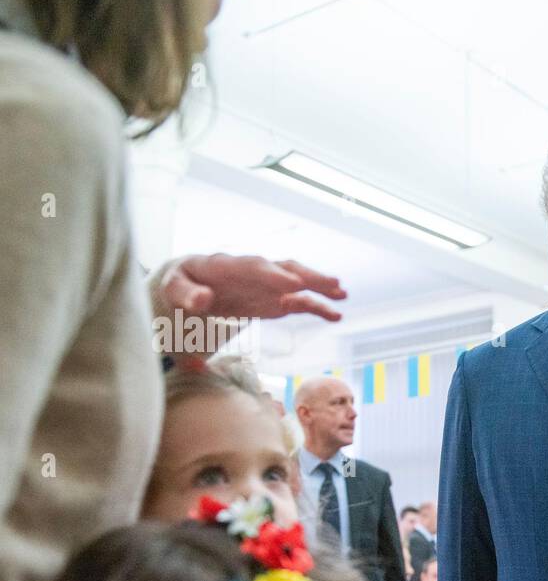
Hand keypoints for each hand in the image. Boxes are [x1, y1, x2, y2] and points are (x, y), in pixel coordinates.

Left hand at [152, 254, 345, 322]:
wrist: (188, 285)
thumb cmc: (180, 285)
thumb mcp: (173, 289)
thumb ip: (186, 295)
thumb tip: (204, 300)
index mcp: (226, 266)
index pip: (252, 267)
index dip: (273, 275)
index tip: (293, 283)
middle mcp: (252, 271)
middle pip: (282, 268)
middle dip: (306, 275)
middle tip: (331, 283)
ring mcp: (266, 285)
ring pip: (296, 281)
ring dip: (319, 286)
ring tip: (342, 293)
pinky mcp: (273, 299)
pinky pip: (299, 302)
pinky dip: (317, 307)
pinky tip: (336, 315)